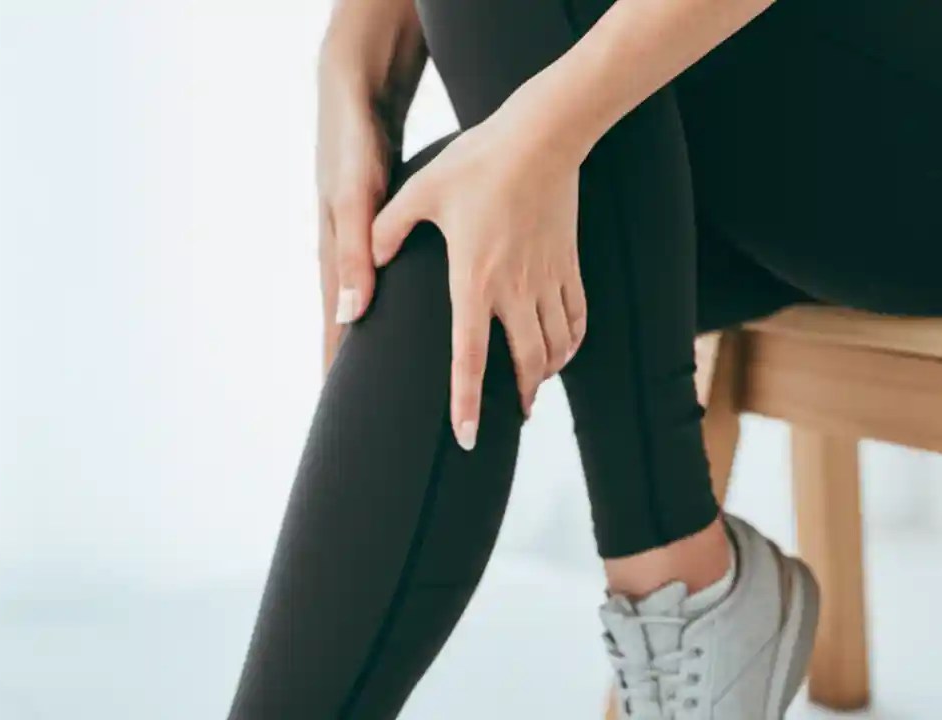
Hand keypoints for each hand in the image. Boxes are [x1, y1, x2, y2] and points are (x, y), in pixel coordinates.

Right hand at [315, 7, 425, 374]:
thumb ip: (353, 253)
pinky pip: (381, 276)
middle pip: (348, 322)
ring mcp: (357, 240)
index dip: (340, 368)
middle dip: (356, 364)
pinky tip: (405, 312)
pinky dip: (387, 301)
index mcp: (334, 254)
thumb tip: (351, 314)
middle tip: (369, 409)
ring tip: (389, 373)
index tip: (345, 413)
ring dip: (373, 336)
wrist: (357, 93)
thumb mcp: (353, 199)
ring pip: (366, 302)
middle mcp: (343, 254)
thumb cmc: (353, 145)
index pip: (334, 326)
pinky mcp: (375, 225)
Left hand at [371, 110, 587, 449]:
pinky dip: (570, 344)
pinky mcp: (569, 264)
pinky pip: (576, 318)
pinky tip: (561, 352)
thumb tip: (365, 262)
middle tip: (506, 421)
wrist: (543, 135)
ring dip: (544, 375)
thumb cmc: (477, 162)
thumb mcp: (420, 191)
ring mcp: (547, 278)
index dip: (468, 403)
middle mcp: (515, 288)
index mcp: (473, 280)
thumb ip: (387, 230)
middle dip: (517, 399)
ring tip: (531, 390)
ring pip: (556, 347)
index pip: (470, 357)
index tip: (468, 438)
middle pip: (524, 363)